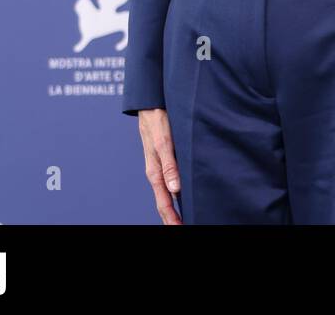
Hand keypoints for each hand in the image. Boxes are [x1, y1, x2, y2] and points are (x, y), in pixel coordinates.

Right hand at [138, 108, 181, 224]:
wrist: (151, 106)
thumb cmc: (158, 121)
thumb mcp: (164, 142)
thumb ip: (170, 165)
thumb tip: (175, 190)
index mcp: (156, 172)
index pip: (164, 204)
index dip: (172, 219)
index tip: (181, 228)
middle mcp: (157, 173)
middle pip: (164, 203)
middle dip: (172, 219)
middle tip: (183, 228)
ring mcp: (160, 167)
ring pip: (166, 195)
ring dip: (173, 209)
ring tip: (182, 220)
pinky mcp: (164, 160)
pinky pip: (168, 182)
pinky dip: (174, 195)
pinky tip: (182, 196)